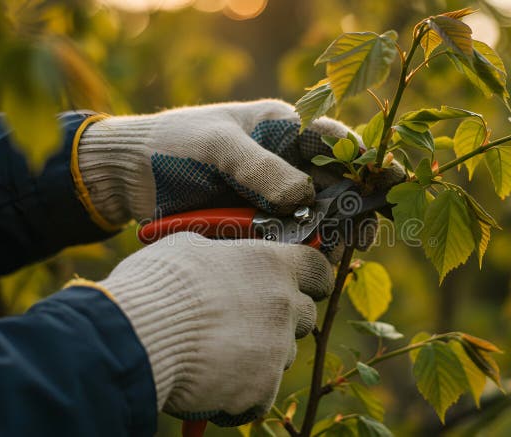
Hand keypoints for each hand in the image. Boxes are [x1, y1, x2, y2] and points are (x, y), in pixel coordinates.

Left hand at [77, 99, 403, 224]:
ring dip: (336, 237)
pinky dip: (308, 254)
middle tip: (363, 234)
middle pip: (337, 187)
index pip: (334, 141)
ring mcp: (275, 200)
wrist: (131, 177)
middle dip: (356, 208)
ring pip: (321, 219)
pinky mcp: (260, 229)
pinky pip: (294, 242)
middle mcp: (287, 165)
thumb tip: (302, 196)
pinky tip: (319, 268)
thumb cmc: (174, 145)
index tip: (379, 183)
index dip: (361, 161)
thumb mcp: (215, 145)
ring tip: (341, 256)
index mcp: (283, 130)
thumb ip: (257, 167)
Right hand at [98, 232, 333, 425]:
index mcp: (270, 264)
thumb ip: (219, 255)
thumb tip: (217, 261)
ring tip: (216, 355)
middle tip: (243, 323)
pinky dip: (238, 395)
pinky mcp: (261, 390)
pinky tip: (207, 385)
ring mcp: (276, 350)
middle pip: (304, 316)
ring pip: (283, 356)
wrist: (140, 337)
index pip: (318, 270)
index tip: (302, 285)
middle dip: (281, 320)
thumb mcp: (188, 248)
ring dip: (260, 357)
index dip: (311, 279)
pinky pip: (259, 396)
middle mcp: (282, 305)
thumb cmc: (158, 285)